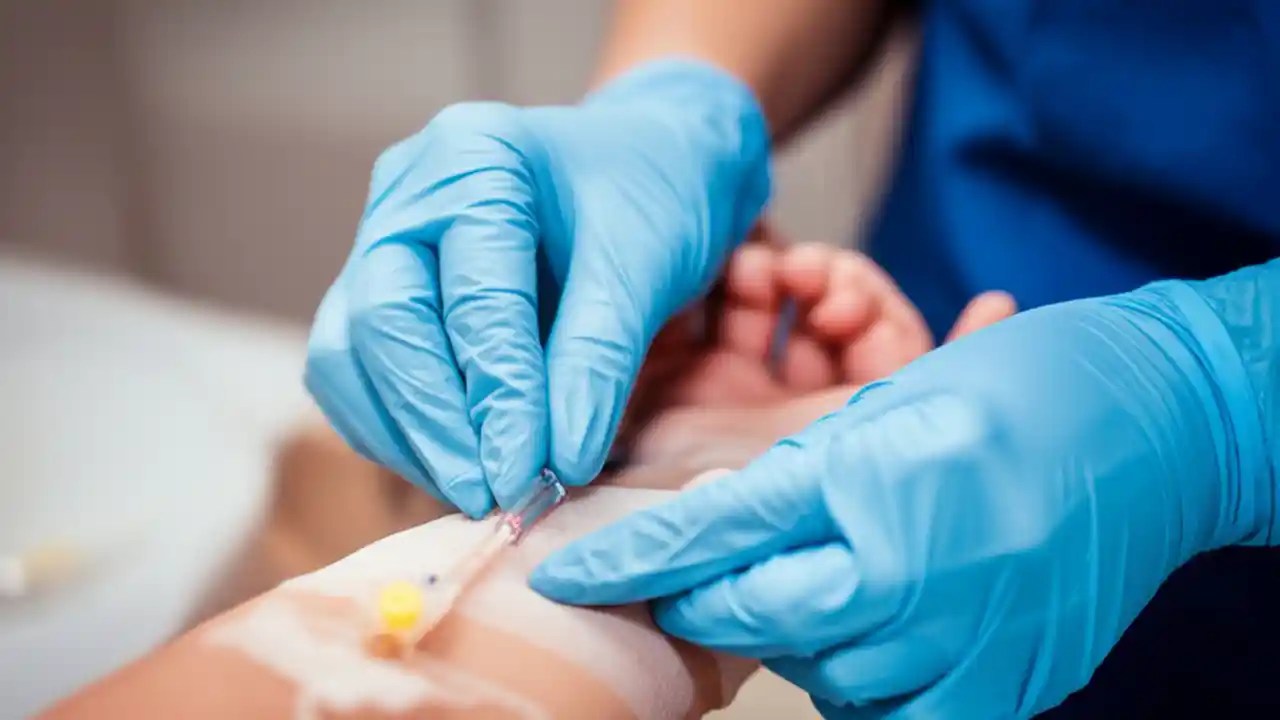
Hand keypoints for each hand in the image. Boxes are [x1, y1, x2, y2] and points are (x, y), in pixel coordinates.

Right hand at [305, 60, 769, 515]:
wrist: (657, 164)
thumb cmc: (657, 196)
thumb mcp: (644, 266)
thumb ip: (596, 359)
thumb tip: (557, 462)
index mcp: (472, 158)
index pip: (471, 296)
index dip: (499, 396)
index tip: (528, 474)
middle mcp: (408, 195)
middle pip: (382, 322)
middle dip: (434, 424)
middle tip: (490, 496)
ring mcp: (385, 244)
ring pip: (350, 356)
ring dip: (407, 438)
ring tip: (478, 493)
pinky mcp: (384, 295)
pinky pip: (360, 376)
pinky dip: (401, 432)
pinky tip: (458, 468)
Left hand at [532, 279, 1272, 717]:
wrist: (1166, 427)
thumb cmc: (1024, 387)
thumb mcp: (894, 401)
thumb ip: (804, 477)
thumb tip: (722, 536)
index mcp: (867, 483)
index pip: (712, 536)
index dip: (631, 559)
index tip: (568, 574)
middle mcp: (907, 574)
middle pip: (751, 614)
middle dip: (702, 598)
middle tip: (689, 576)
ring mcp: (960, 644)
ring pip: (818, 670)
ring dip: (796, 631)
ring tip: (823, 575)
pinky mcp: (1004, 689)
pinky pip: (894, 708)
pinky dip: (867, 671)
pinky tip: (880, 620)